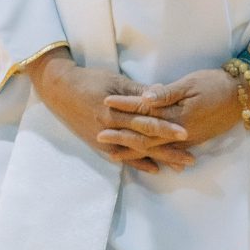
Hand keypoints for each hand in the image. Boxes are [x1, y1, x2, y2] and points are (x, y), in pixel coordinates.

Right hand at [27, 49, 193, 173]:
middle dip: (168, 150)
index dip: (166, 127)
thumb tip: (163, 93)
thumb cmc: (90, 80)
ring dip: (158, 159)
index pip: (145, 121)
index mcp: (115, 109)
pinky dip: (138, 163)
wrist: (60, 90)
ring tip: (178, 166)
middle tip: (190, 158)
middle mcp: (111, 127)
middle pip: (144, 141)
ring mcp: (104, 139)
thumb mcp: (116, 80)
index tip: (186, 132)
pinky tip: (154, 169)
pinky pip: (122, 157)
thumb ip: (138, 91)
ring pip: (136, 151)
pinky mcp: (99, 144)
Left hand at [106, 68, 245, 153]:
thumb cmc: (217, 84)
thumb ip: (167, 93)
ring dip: (133, 151)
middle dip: (122, 136)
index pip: (145, 112)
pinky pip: (166, 152)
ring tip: (113, 153)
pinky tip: (142, 160)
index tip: (106, 102)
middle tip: (99, 136)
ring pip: (154, 148)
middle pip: (145, 135)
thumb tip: (145, 97)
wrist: (242, 96)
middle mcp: (179, 131)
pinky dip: (152, 156)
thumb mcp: (191, 83)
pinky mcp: (191, 141)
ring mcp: (185, 139)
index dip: (125, 107)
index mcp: (177, 114)